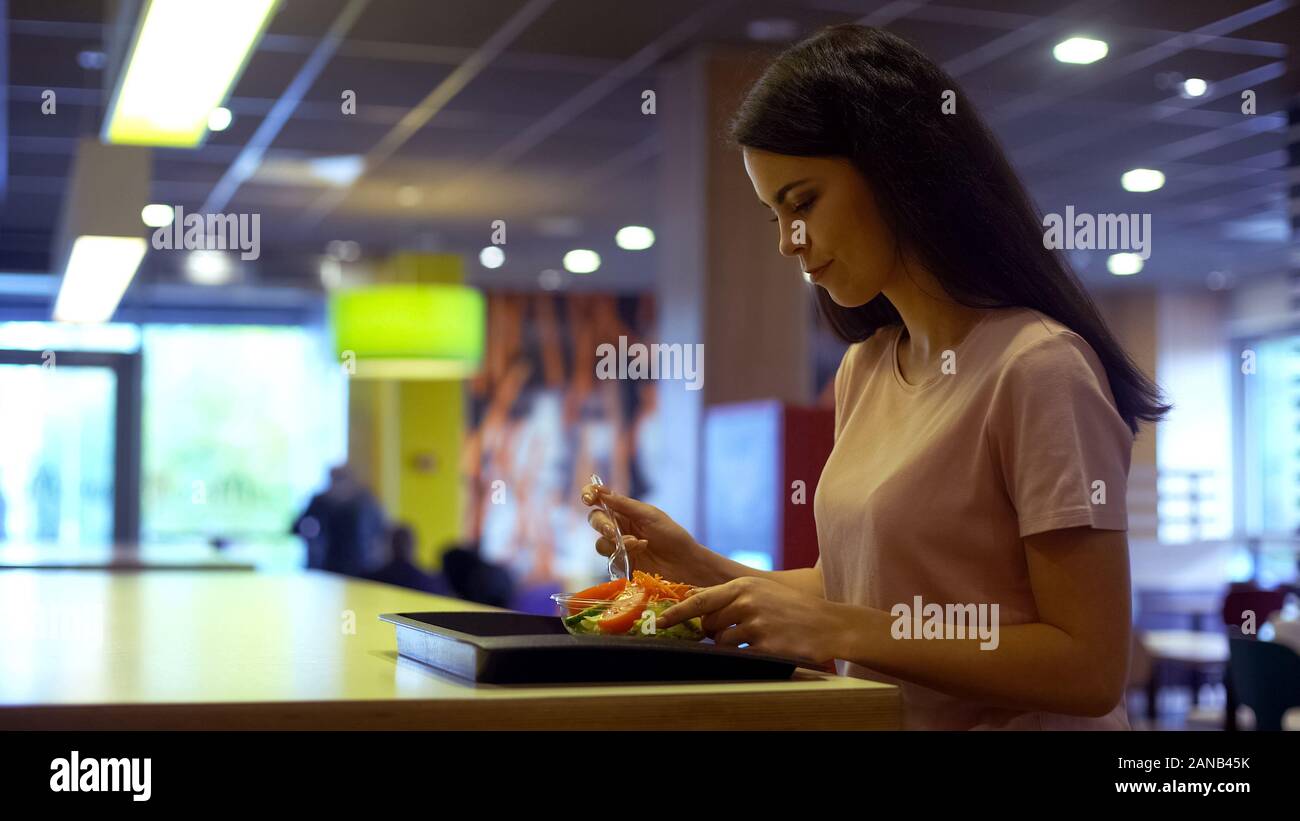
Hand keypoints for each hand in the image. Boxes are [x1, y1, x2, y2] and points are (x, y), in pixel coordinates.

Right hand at [580, 484, 711, 585]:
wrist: (685, 564)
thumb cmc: (672, 536)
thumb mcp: (650, 516)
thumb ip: (625, 505)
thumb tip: (602, 491)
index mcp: (626, 510)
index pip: (600, 499)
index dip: (590, 495)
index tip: (589, 498)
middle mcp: (619, 527)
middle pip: (596, 520)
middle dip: (602, 524)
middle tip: (612, 531)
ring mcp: (619, 546)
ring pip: (600, 542)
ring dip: (616, 542)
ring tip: (638, 544)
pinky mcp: (620, 563)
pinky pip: (610, 557)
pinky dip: (623, 553)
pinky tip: (640, 550)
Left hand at [655, 576, 850, 665]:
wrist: (828, 624)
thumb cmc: (792, 608)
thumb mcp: (761, 592)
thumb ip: (730, 596)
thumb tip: (695, 601)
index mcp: (743, 586)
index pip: (700, 600)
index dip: (677, 613)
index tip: (661, 622)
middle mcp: (746, 602)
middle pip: (708, 624)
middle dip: (712, 631)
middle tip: (731, 630)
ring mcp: (755, 624)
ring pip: (720, 642)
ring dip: (729, 645)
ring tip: (753, 638)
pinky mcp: (764, 645)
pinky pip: (738, 655)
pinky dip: (743, 654)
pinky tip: (761, 647)